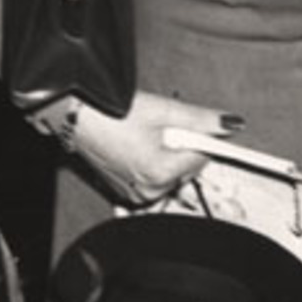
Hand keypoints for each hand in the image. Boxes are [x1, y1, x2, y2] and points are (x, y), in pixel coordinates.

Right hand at [56, 88, 234, 206]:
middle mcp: (148, 189)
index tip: (211, 131)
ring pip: (169, 173)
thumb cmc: (109, 113)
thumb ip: (200, 119)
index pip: (202, 158)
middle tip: (161, 125)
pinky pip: (151, 176)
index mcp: (160, 173)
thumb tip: (227, 123)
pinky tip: (136, 143)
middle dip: (180, 145)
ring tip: (144, 133)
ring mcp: (135, 191)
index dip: (203, 138)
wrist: (74, 115)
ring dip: (165, 154)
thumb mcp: (162, 110)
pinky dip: (149, 160)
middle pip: (186, 168)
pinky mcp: (124, 189)